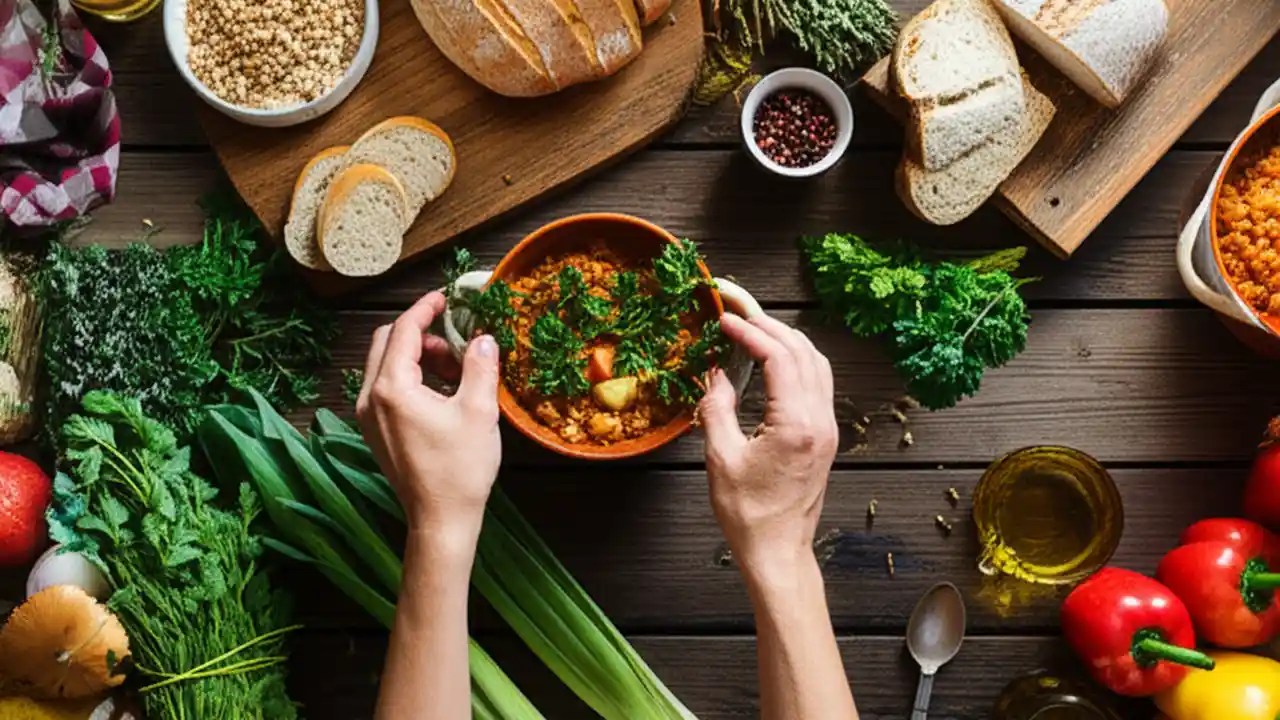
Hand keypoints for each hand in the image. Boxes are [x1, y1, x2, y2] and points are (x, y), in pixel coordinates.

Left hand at [357, 291, 501, 531]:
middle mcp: (370, 398)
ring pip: (386, 366)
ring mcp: (368, 417)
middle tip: (456, 343)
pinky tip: (443, 395)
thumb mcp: (479, 411)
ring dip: (418, 357)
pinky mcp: (375, 432)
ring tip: (456, 373)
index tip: (445, 298)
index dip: (425, 308)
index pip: (402, 330)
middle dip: (421, 334)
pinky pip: (387, 389)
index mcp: (391, 388)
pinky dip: (412, 379)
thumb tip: (483, 339)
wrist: (441, 520)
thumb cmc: (460, 469)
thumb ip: (479, 366)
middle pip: (387, 343)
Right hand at [699, 313, 838, 578]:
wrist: (777, 551)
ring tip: (757, 328)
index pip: (779, 357)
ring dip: (788, 340)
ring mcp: (827, 429)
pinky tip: (777, 359)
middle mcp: (820, 421)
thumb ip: (717, 408)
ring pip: (817, 364)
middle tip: (740, 312)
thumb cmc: (748, 514)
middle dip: (771, 326)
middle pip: (803, 352)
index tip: (725, 319)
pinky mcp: (825, 437)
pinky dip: (799, 361)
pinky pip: (819, 383)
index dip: (750, 332)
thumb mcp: (721, 458)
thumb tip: (716, 373)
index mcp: (796, 425)